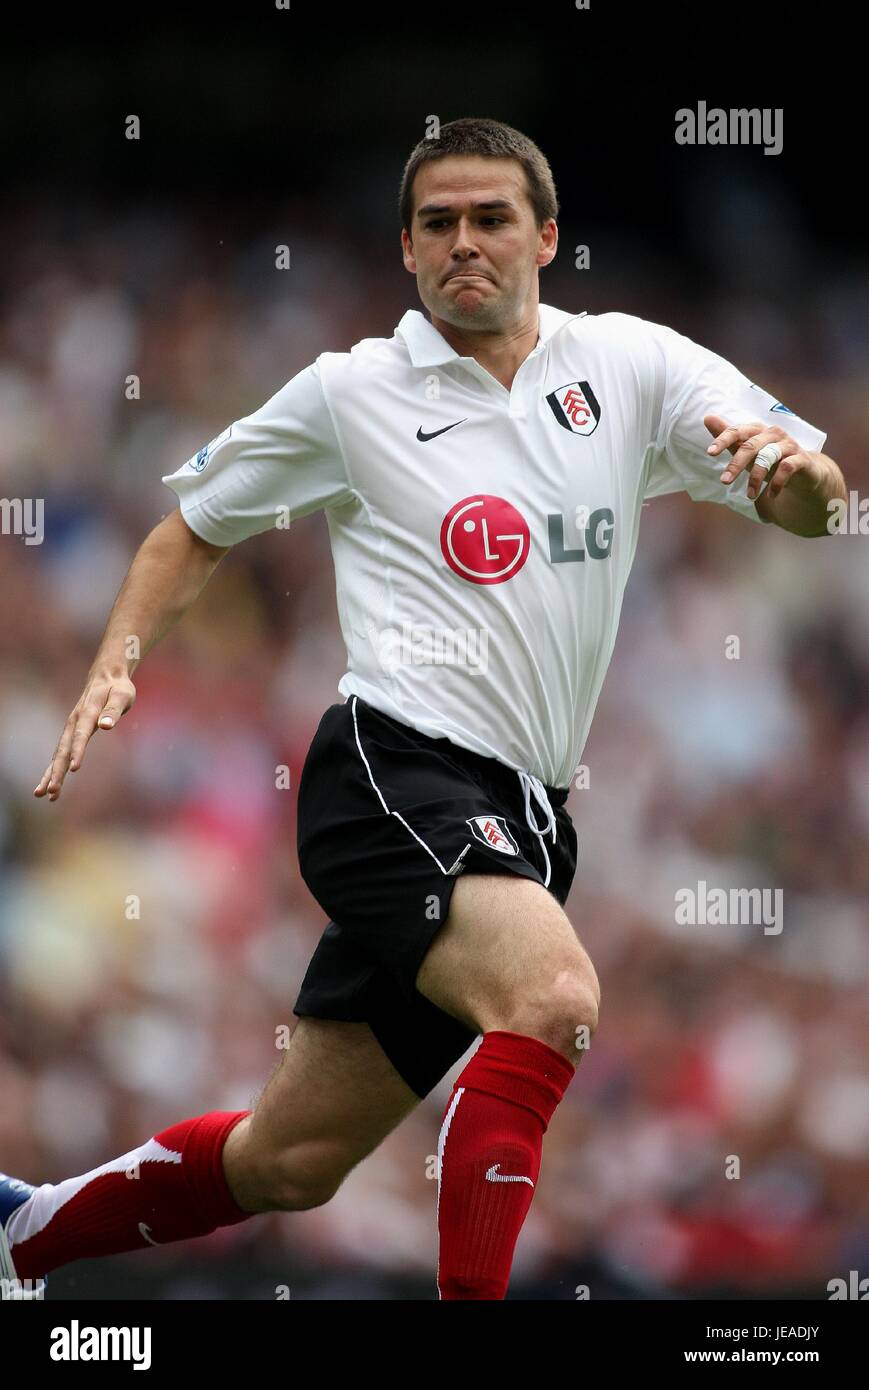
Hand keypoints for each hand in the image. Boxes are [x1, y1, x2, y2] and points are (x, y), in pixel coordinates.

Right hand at [33, 671, 136, 801]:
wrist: (106, 676)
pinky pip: (61, 754)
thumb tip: (106, 726)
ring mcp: (70, 728)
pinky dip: (55, 769)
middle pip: (63, 750)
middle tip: (51, 791)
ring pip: (58, 754)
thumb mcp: (122, 695)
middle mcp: (74, 722)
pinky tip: (52, 786)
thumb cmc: (117, 687)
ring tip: (44, 795)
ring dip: (51, 774)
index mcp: (87, 712)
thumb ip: (114, 710)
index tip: (74, 769)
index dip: (78, 751)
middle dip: (57, 771)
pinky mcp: (72, 733)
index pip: (81, 734)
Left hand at [704, 415, 823, 501]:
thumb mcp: (748, 450)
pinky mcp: (802, 458)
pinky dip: (777, 483)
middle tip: (724, 481)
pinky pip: (787, 468)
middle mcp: (773, 433)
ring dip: (756, 478)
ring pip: (768, 457)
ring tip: (750, 495)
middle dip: (736, 464)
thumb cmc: (770, 459)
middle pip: (750, 446)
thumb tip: (707, 417)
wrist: (804, 471)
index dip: (723, 440)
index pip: (737, 431)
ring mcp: (789, 445)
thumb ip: (730, 438)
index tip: (710, 453)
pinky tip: (771, 495)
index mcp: (758, 430)